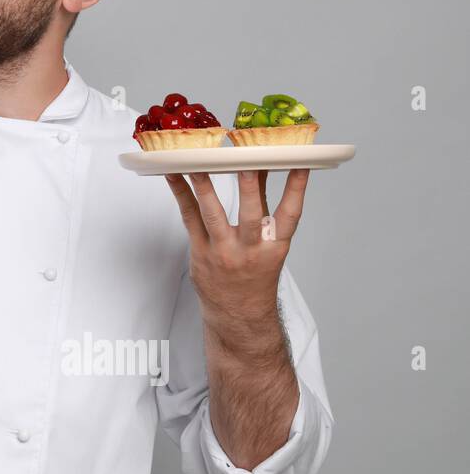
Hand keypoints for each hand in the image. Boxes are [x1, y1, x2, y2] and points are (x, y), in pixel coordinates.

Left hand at [164, 169, 309, 327]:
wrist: (238, 315)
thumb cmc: (255, 274)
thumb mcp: (269, 244)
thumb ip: (264, 205)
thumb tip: (263, 167)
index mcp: (275, 247)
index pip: (290, 213)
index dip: (297, 188)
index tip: (300, 162)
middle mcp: (250, 249)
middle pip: (250, 212)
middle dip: (248, 185)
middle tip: (245, 158)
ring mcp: (222, 251)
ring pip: (213, 213)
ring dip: (203, 185)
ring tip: (196, 161)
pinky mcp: (200, 252)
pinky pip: (189, 218)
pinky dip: (181, 194)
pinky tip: (174, 175)